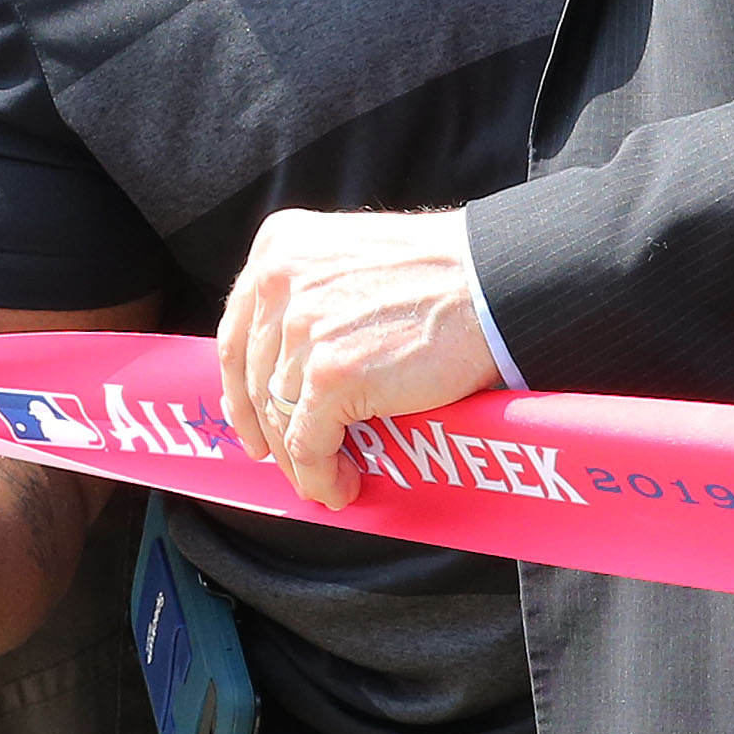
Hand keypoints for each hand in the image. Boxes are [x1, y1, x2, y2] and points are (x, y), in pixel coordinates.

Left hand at [218, 206, 498, 507]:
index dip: (239, 386)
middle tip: (286, 460)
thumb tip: (287, 364)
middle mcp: (279, 282)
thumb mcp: (349, 258)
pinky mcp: (332, 376)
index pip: (239, 331)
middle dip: (269, 429)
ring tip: (326, 480)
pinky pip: (310, 444)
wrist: (494, 283)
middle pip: (255, 378)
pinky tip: (341, 487)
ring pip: (279, 416)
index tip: (248, 418)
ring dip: (300, 460)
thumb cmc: (441, 273)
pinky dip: (321, 476)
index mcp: (278, 247)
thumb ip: (312, 294)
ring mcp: (303, 329)